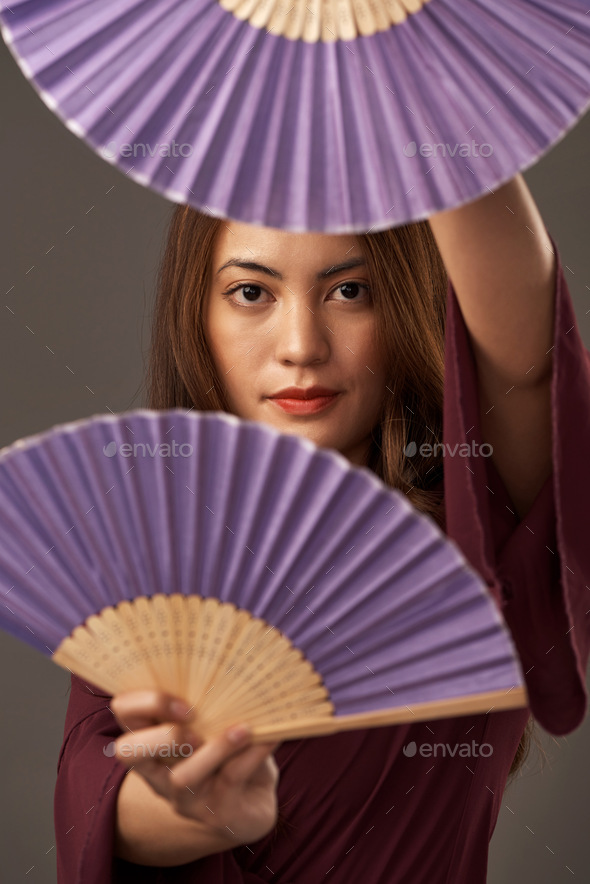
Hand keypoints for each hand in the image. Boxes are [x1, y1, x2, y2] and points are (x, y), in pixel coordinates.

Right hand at [110, 690, 279, 846]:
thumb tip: (236, 661)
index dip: (142, 701)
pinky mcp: (216, 813)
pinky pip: (229, 780)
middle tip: (195, 715)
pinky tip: (269, 737)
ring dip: (215, 749)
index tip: (183, 699)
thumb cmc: (229, 751)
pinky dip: (251, 755)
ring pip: (182, 777)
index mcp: (152, 740)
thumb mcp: (215, 721)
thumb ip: (213, 700)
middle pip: (129, 752)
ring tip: (243, 729)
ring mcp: (183, 798)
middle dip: (161, 733)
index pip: (124, 713)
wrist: (255, 801)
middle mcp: (158, 772)